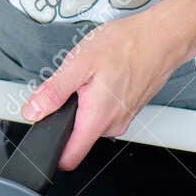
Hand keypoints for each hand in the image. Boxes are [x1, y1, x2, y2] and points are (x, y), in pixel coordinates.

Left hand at [20, 8, 188, 169]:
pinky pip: (104, 112)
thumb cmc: (127, 45)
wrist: (163, 37)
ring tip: (92, 75)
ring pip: (90, 121)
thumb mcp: (80, 63)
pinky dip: (98, 96)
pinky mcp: (128, 110)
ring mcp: (122, 119)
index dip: (50, 150)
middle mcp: (112, 125)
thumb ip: (54, 92)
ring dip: (84, 103)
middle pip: (76, 136)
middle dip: (67, 113)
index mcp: (97, 118)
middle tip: (72, 85)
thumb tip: (33, 111)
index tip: (42, 135)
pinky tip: (105, 76)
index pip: (69, 158)